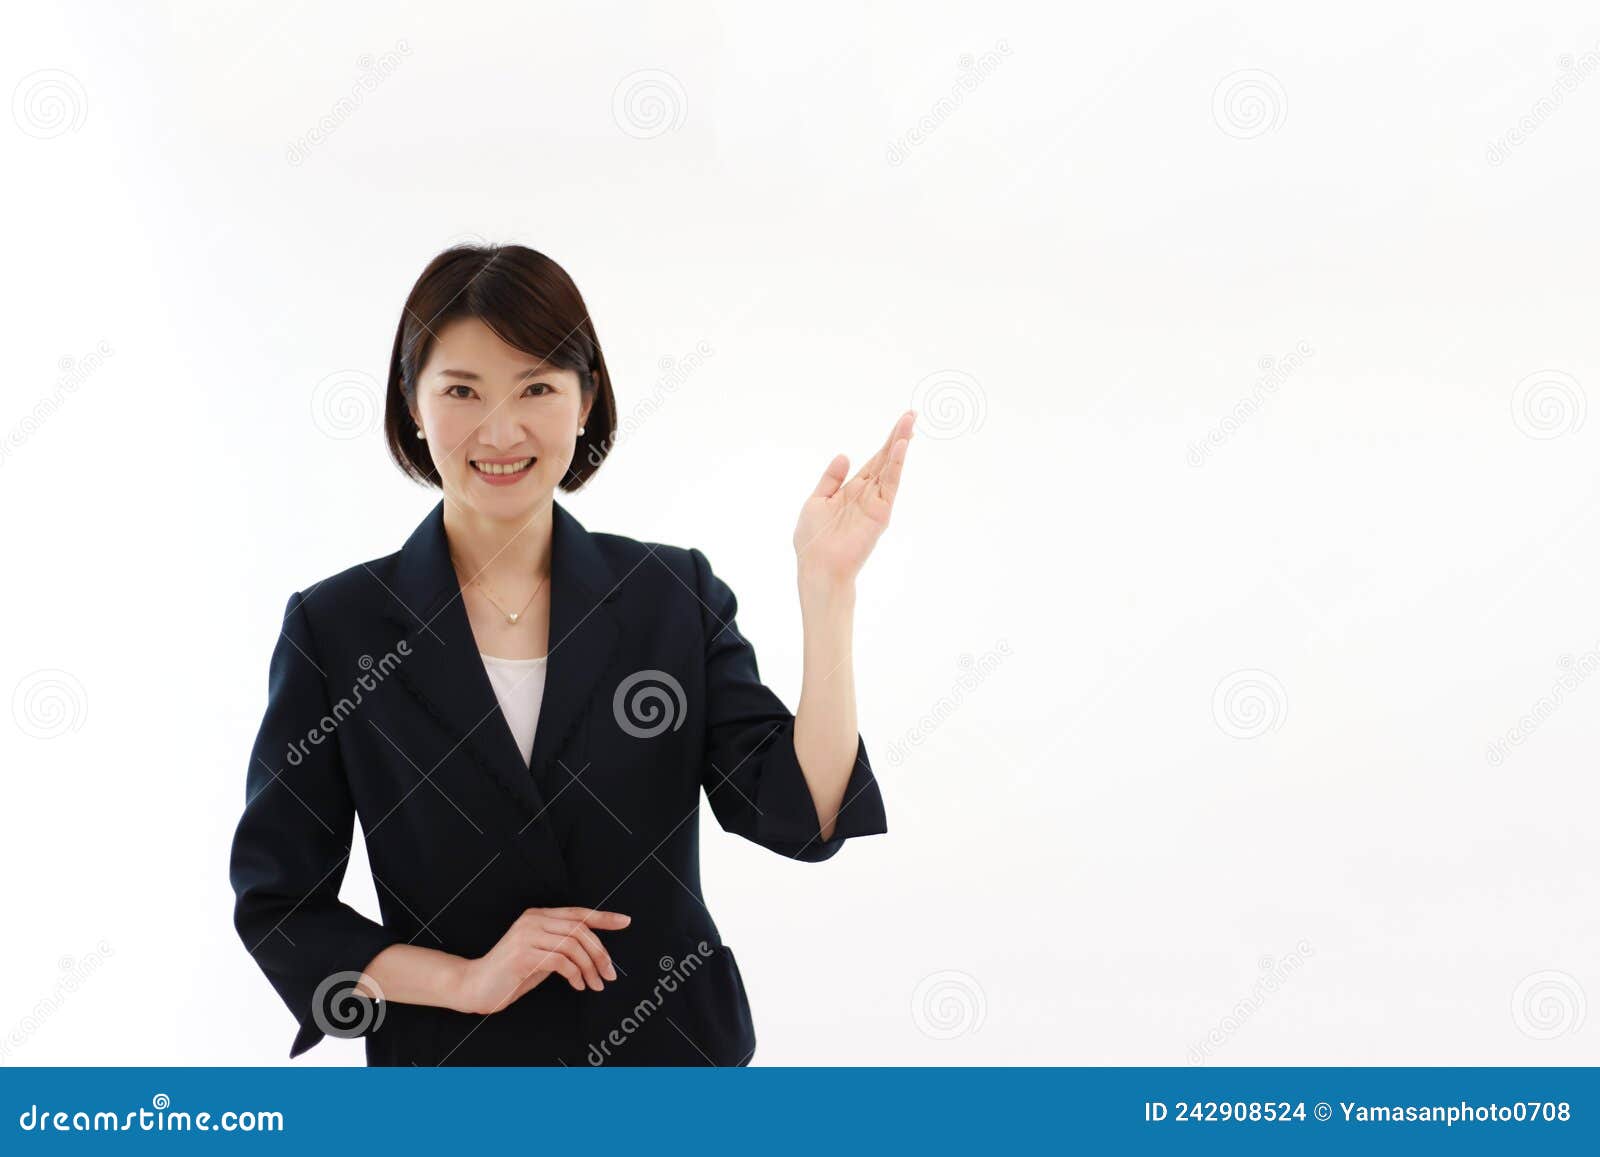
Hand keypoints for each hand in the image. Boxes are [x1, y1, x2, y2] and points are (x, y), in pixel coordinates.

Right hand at [453, 906, 629, 1014]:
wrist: (477, 985)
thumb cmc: (511, 973)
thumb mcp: (542, 954)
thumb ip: (562, 946)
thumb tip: (595, 951)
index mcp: (539, 916)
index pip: (577, 912)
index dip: (603, 917)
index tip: (625, 921)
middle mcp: (533, 920)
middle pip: (580, 929)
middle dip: (600, 952)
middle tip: (610, 973)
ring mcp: (527, 936)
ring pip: (573, 945)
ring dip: (590, 967)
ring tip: (596, 984)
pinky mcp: (523, 955)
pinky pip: (561, 961)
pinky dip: (576, 974)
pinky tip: (578, 985)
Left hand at [793, 410, 914, 589]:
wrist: (818, 567)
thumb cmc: (813, 541)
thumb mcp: (816, 501)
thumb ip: (831, 479)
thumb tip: (844, 455)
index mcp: (851, 491)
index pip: (873, 462)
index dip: (884, 443)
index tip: (899, 423)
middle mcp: (867, 494)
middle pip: (886, 460)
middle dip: (898, 437)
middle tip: (911, 414)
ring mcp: (876, 503)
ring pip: (891, 467)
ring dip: (900, 444)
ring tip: (910, 423)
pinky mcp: (881, 512)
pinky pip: (890, 484)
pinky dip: (896, 465)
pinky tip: (901, 446)